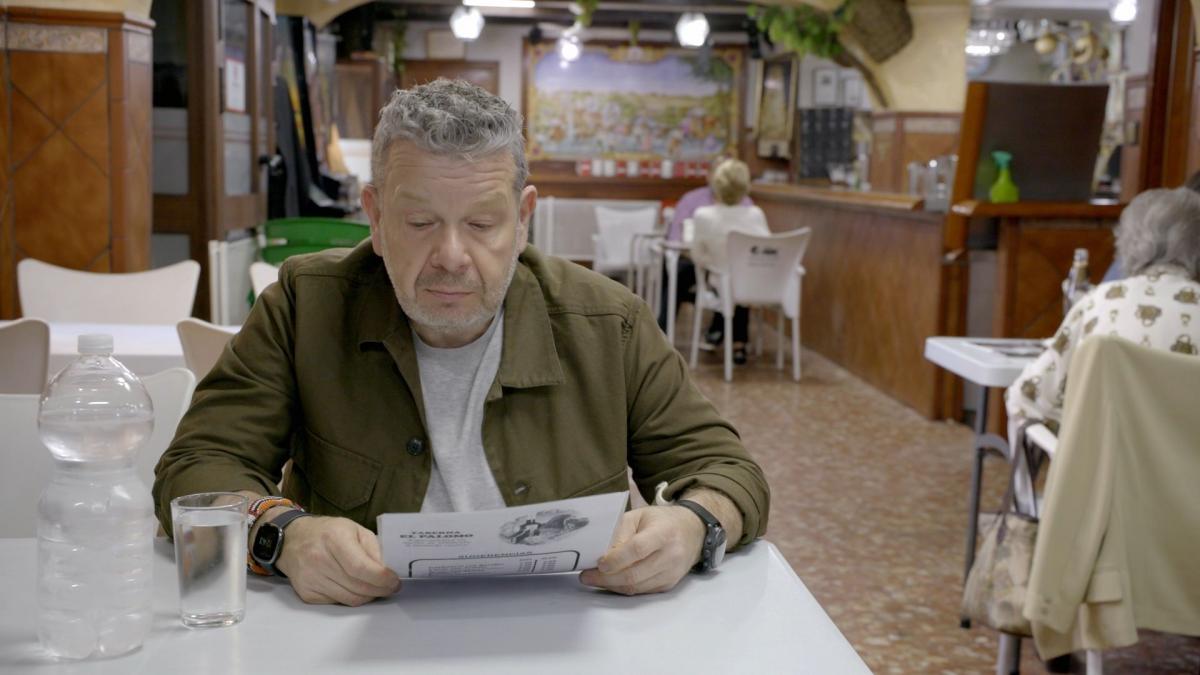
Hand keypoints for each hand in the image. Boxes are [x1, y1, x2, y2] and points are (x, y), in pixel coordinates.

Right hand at [275, 515, 401, 605]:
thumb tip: (387, 572)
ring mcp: (310, 578)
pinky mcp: (306, 593)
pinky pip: (337, 602)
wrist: (293, 540)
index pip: (360, 567)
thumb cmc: (328, 532)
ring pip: (349, 599)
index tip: (394, 582)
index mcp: (334, 538)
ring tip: (376, 588)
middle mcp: (319, 559)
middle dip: (380, 590)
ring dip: (368, 597)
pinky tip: (354, 588)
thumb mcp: (355, 530)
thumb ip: (373, 549)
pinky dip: (350, 598)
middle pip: (357, 587)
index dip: (381, 579)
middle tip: (390, 587)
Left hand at [578, 505, 704, 595]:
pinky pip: (641, 591)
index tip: (598, 563)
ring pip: (636, 587)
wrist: (692, 531)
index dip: (616, 559)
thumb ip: (620, 532)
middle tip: (586, 576)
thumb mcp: (639, 515)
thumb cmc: (661, 521)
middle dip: (606, 579)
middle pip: (635, 574)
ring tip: (594, 579)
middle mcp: (671, 555)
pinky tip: (611, 581)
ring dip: (611, 585)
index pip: (638, 549)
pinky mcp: (669, 585)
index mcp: (664, 532)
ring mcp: (672, 573)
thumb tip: (601, 555)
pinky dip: (623, 588)